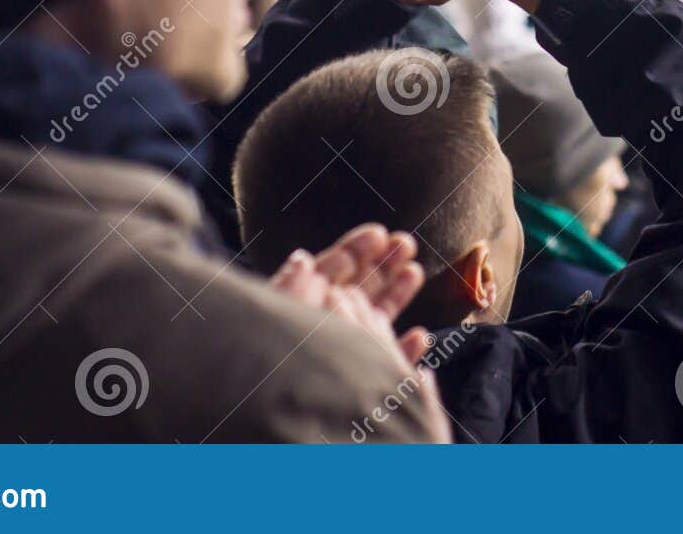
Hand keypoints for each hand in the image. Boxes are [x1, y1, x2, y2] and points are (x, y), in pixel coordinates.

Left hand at [268, 235, 451, 442]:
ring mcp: (338, 367)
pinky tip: (420, 336)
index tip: (378, 233)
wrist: (264, 449)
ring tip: (415, 272)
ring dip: (394, 298)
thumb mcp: (275, 326)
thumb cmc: (261, 382)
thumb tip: (303, 258)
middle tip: (406, 244)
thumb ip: (290, 292)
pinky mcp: (355, 399)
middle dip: (379, 267)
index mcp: (295, 317)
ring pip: (370, 326)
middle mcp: (317, 338)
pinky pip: (382, 371)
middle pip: (352, 294)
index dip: (352, 251)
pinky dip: (402, 353)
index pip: (325, 276)